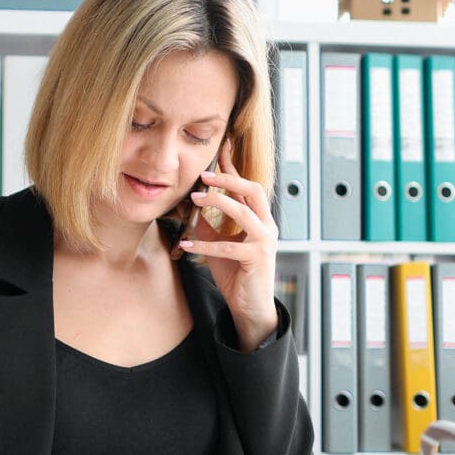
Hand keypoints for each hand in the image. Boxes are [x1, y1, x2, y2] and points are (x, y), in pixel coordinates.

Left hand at [175, 140, 278, 350]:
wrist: (249, 306)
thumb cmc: (236, 274)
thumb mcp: (219, 245)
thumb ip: (210, 226)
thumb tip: (192, 207)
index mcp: (260, 219)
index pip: (246, 187)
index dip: (233, 168)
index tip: (220, 149)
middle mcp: (267, 226)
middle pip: (252, 190)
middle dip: (228, 179)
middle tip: (203, 175)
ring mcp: (265, 241)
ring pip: (243, 212)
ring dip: (217, 203)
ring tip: (195, 199)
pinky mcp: (257, 258)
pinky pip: (229, 245)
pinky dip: (205, 244)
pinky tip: (187, 244)